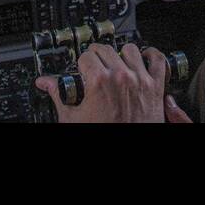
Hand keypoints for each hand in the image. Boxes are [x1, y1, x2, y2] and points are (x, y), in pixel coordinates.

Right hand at [35, 43, 189, 122]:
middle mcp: (121, 76)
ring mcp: (140, 80)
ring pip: (129, 49)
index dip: (81, 64)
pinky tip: (142, 60)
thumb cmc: (100, 135)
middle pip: (105, 49)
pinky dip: (151, 56)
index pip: (85, 56)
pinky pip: (158, 59)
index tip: (83, 71)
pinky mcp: (155, 87)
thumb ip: (59, 95)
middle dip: (97, 58)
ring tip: (116, 66)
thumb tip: (46, 83)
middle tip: (95, 69)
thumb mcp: (72, 118)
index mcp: (99, 81)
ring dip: (121, 55)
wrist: (124, 154)